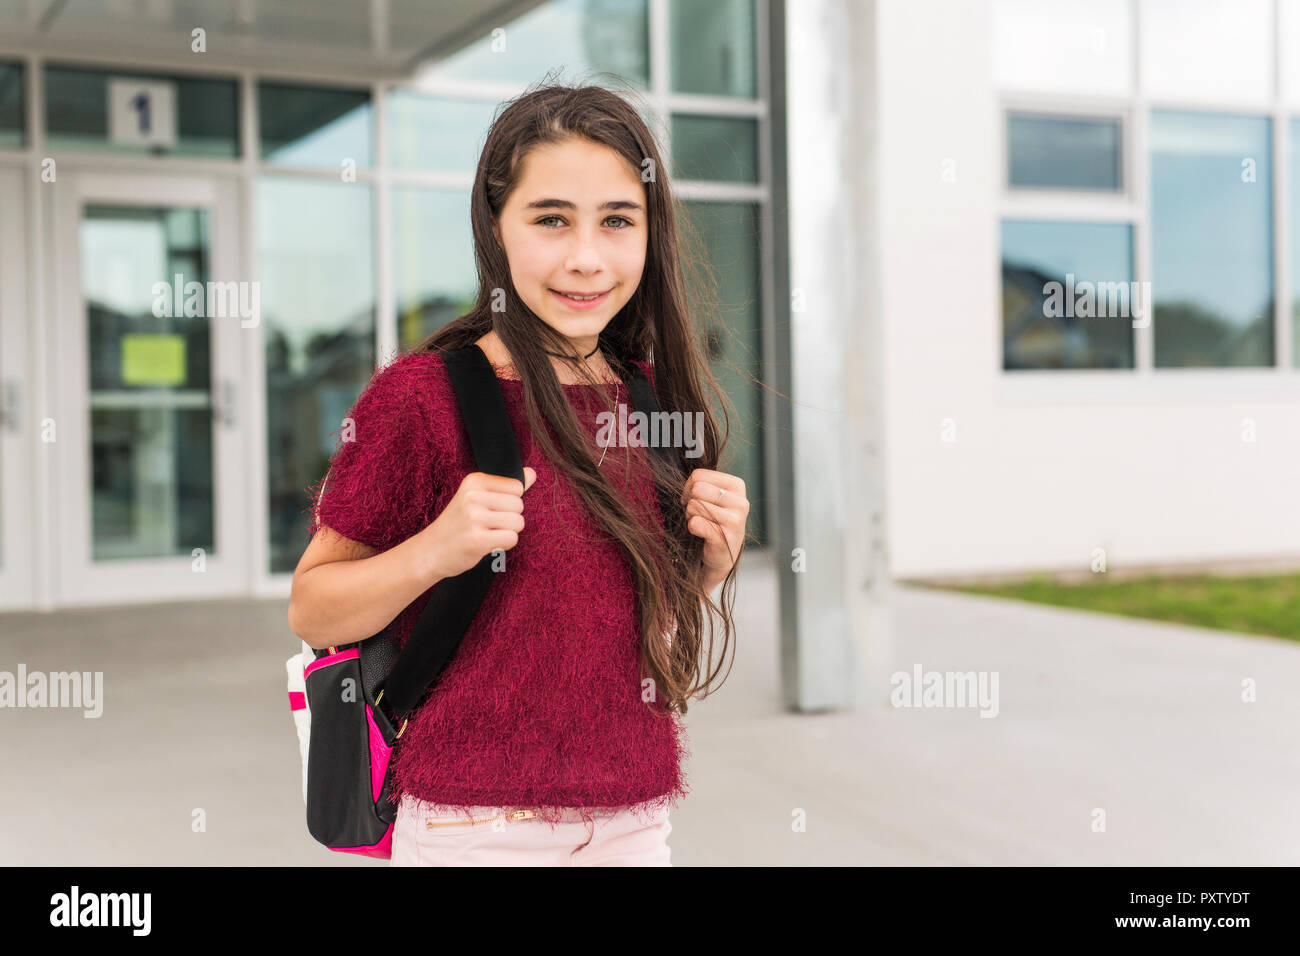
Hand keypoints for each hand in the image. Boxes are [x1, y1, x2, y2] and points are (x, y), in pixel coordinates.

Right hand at [422, 468, 535, 580]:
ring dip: (507, 533)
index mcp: (474, 480)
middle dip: (509, 519)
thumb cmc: (457, 525)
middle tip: (486, 526)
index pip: (517, 487)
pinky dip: (503, 545)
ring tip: (486, 534)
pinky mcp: (477, 539)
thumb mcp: (477, 498)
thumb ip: (506, 487)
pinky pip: (512, 539)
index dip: (509, 503)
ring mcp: (474, 517)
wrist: (430, 551)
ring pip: (518, 523)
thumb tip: (532, 473)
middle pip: (520, 505)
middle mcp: (473, 495)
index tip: (489, 511)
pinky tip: (486, 544)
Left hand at [680, 468, 747, 590]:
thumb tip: (684, 466)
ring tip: (702, 524)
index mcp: (737, 485)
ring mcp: (735, 520)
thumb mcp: (712, 497)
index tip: (693, 499)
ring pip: (694, 505)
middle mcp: (741, 501)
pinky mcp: (725, 537)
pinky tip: (702, 534)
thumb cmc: (712, 520)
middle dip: (690, 502)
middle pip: (697, 488)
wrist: (720, 554)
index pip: (699, 475)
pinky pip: (695, 523)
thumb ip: (701, 482)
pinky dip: (692, 529)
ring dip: (691, 516)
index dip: (688, 488)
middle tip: (698, 514)